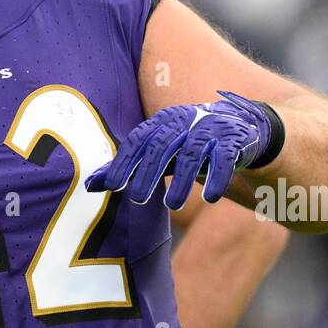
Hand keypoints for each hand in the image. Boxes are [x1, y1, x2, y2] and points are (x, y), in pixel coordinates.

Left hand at [84, 91, 278, 209]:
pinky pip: (225, 159)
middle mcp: (184, 122)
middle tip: (137, 198)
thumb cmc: (188, 144)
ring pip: (193, 154)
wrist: (239, 127)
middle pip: (162, 146)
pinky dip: (218, 177)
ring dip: (183, 181)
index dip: (126, 161)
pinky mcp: (233, 141)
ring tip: (172, 206)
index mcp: (162, 122)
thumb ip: (127, 167)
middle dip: (148, 172)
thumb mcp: (158, 153)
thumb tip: (89, 185)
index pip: (138, 140)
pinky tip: (212, 198)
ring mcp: (210, 129)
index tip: (114, 185)